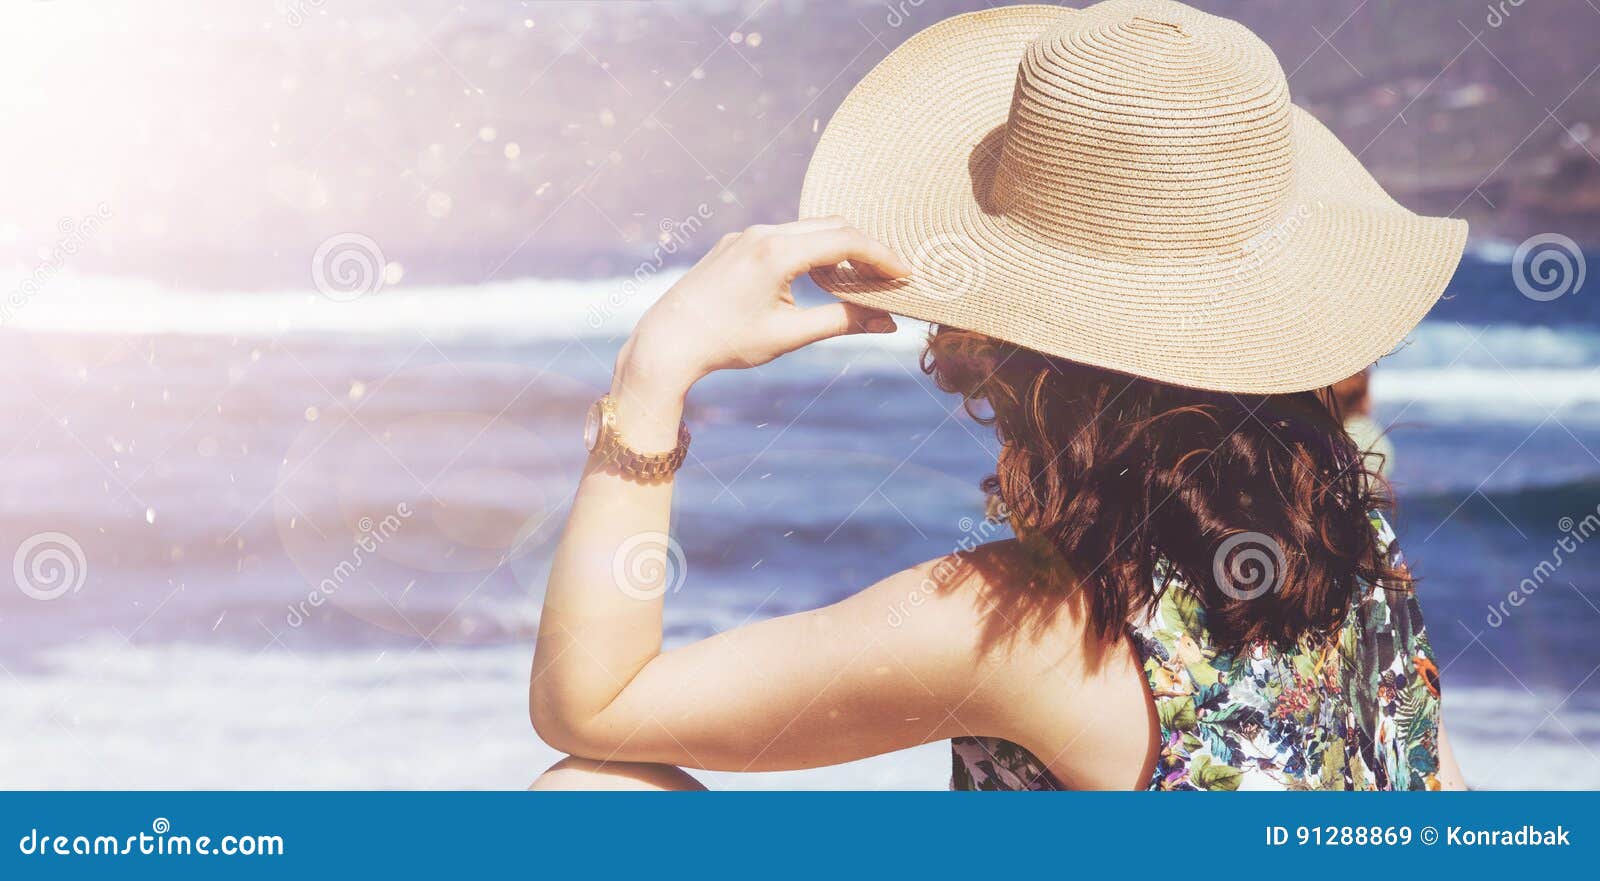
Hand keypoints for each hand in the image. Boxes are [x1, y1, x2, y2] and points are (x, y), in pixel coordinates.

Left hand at [617, 218, 910, 394]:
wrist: (668, 340)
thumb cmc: (727, 342)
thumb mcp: (789, 336)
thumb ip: (842, 323)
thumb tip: (888, 323)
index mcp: (777, 252)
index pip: (846, 241)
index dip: (882, 256)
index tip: (906, 275)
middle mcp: (762, 233)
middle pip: (832, 227)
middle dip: (867, 249)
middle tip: (892, 276)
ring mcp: (747, 235)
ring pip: (809, 230)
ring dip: (840, 249)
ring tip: (863, 280)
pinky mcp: (736, 244)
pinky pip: (785, 237)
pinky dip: (813, 251)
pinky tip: (823, 278)